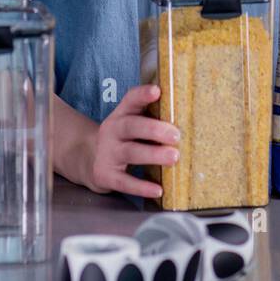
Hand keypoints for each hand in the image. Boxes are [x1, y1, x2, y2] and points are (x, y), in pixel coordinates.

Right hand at [86, 83, 179, 197]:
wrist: (90, 160)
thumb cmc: (124, 138)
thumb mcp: (131, 123)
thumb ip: (152, 118)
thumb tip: (189, 117)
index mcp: (121, 114)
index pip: (131, 100)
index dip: (143, 95)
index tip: (157, 91)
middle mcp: (112, 130)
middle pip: (132, 126)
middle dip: (154, 130)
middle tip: (176, 135)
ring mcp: (108, 153)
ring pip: (131, 152)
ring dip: (153, 155)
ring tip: (174, 157)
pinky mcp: (106, 175)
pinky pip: (125, 182)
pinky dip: (142, 187)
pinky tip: (158, 189)